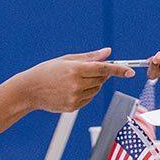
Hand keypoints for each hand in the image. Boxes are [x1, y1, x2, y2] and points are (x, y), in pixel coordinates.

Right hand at [12, 47, 133, 112]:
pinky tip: (71, 89)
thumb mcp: (66, 59)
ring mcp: (74, 97)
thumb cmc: (47, 71)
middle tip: (88, 70)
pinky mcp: (73, 107)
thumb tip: (108, 52)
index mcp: (74, 69)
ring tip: (75, 80)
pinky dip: (86, 93)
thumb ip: (89, 57)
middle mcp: (76, 84)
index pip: (102, 69)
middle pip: (101, 79)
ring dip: (93, 84)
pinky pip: (88, 99)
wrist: (29, 90)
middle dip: (100, 74)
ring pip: (96, 90)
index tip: (130, 72)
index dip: (118, 70)